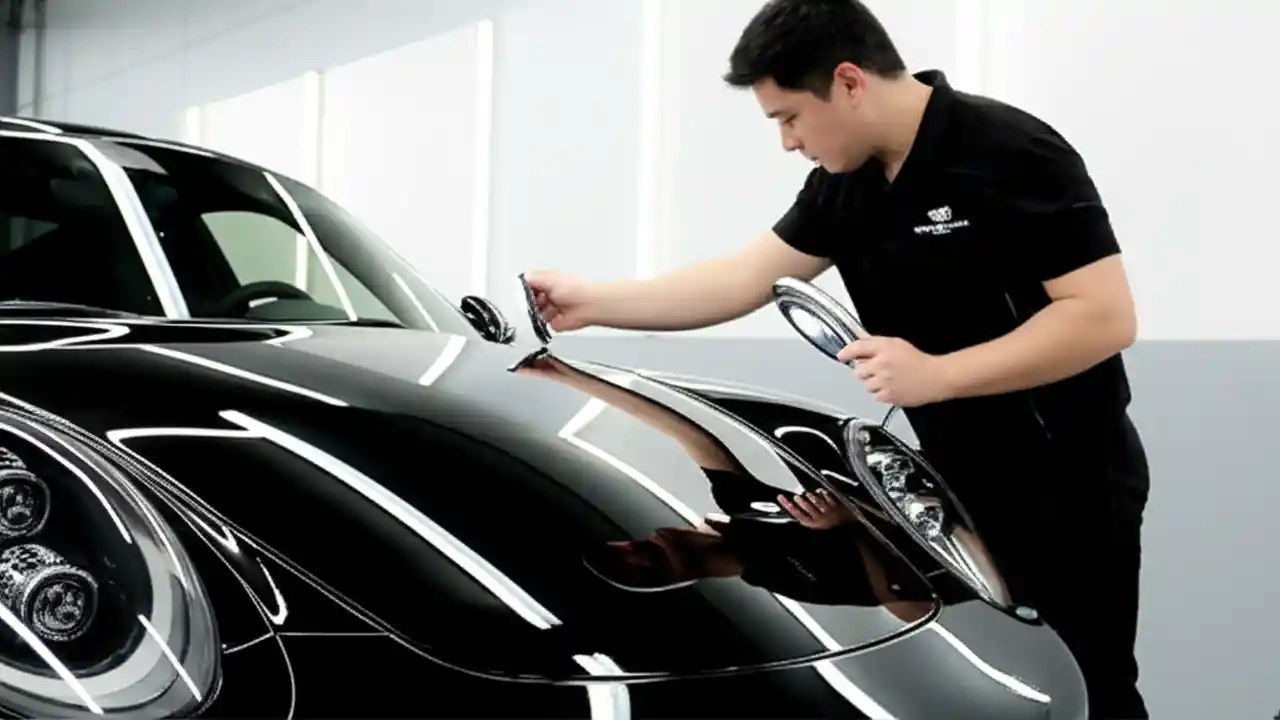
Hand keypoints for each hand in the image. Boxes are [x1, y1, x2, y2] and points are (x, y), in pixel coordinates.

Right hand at [523, 270, 597, 331]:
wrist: (588, 306)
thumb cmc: (575, 289)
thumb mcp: (548, 278)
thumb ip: (532, 278)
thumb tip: (521, 278)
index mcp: (548, 282)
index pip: (528, 285)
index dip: (522, 289)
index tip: (517, 293)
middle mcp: (549, 295)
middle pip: (528, 300)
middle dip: (526, 302)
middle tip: (526, 303)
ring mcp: (551, 309)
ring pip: (533, 313)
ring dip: (532, 313)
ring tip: (535, 311)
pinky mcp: (553, 322)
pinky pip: (540, 324)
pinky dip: (538, 323)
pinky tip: (538, 319)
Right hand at [778, 489, 855, 529]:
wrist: (850, 525)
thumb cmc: (830, 523)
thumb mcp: (815, 523)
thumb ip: (805, 515)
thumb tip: (792, 505)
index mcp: (813, 524)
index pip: (797, 514)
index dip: (787, 505)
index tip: (780, 497)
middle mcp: (820, 519)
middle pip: (806, 506)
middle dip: (801, 500)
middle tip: (797, 496)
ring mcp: (828, 512)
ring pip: (815, 500)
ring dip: (811, 496)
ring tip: (809, 494)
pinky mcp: (836, 506)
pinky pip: (826, 495)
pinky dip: (822, 493)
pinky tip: (821, 493)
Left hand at [837, 336, 953, 407]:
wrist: (936, 377)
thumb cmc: (918, 361)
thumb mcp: (897, 344)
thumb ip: (876, 343)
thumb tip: (859, 338)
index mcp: (884, 348)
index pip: (857, 348)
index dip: (846, 352)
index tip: (841, 356)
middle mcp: (882, 364)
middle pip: (858, 371)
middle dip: (865, 371)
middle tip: (879, 370)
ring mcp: (884, 381)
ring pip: (866, 385)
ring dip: (874, 383)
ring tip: (889, 379)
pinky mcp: (888, 395)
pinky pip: (875, 396)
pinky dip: (882, 393)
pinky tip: (894, 387)